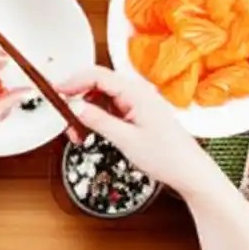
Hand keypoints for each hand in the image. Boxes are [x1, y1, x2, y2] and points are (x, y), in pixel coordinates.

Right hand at [55, 66, 216, 195]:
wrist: (192, 174)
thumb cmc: (167, 157)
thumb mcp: (126, 140)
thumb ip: (98, 121)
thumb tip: (74, 106)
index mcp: (137, 93)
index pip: (98, 75)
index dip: (74, 80)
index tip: (56, 91)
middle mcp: (137, 93)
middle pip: (98, 84)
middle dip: (77, 97)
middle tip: (63, 115)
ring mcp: (138, 103)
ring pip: (102, 97)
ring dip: (85, 110)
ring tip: (77, 132)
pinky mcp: (138, 114)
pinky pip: (110, 108)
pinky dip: (96, 117)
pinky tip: (90, 132)